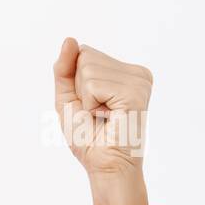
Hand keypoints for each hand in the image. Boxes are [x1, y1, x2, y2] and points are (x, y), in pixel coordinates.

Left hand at [53, 37, 152, 177]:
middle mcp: (135, 72)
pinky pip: (94, 84)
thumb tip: (70, 40)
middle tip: (97, 113)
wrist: (104, 164)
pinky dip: (91, 104)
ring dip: (86, 99)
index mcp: (124, 72)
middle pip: (86, 57)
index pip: (84, 54)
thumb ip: (65, 68)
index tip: (91, 105)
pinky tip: (108, 117)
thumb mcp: (68, 98)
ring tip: (103, 116)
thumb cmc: (89, 136)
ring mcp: (139, 80)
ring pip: (88, 69)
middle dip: (80, 90)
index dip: (76, 83)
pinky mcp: (136, 90)